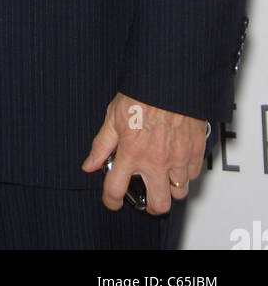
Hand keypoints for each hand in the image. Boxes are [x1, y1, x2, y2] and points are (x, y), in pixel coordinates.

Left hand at [82, 92, 206, 213]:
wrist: (169, 80)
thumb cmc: (142, 93)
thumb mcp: (113, 116)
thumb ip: (101, 144)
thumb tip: (89, 164)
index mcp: (131, 153)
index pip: (116, 190)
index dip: (111, 201)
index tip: (112, 200)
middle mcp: (156, 161)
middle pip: (158, 205)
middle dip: (151, 205)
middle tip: (147, 195)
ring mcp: (178, 159)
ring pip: (179, 192)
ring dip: (170, 187)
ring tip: (163, 175)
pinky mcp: (195, 152)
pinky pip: (193, 175)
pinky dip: (185, 172)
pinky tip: (177, 160)